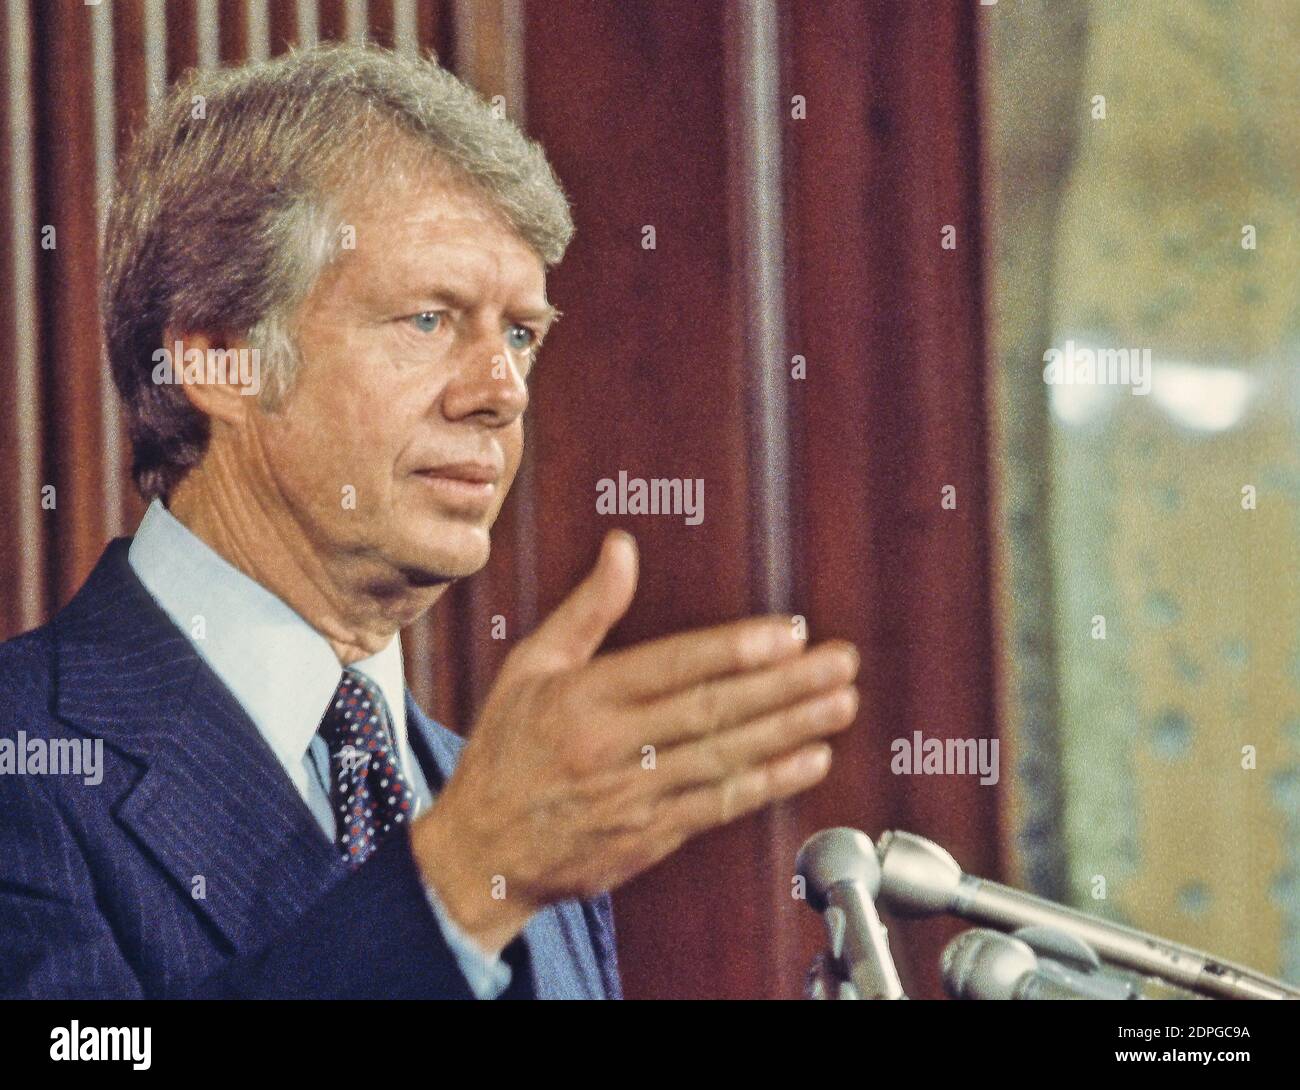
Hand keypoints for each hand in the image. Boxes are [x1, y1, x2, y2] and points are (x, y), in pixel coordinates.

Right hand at [411, 530, 859, 954]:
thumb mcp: (530, 667)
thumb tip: (622, 546)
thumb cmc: (505, 751)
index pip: (672, 667)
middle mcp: (612, 748)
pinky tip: (810, 759)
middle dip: (784, 686)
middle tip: (840, 663)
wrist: (482, 856)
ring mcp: (635, 797)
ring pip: (725, 758)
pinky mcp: (651, 837)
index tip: (790, 632)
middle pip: (713, 712)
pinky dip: (768, 783)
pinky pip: (719, 806)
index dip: (735, 650)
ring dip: (790, 730)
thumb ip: (587, 609)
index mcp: (582, 699)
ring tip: (840, 702)